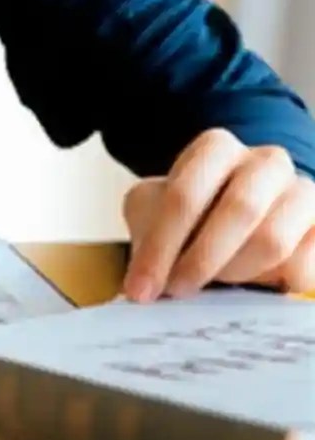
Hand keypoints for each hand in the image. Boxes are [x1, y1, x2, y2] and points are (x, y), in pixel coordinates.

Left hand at [122, 128, 314, 301]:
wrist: (238, 219)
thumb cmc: (189, 215)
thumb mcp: (153, 209)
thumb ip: (145, 227)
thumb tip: (141, 277)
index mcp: (216, 148)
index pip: (185, 195)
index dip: (159, 246)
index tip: (140, 288)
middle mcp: (266, 161)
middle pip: (239, 210)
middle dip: (201, 260)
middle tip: (177, 290)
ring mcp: (302, 191)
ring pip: (273, 240)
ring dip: (236, 272)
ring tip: (216, 282)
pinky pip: (304, 265)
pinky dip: (274, 284)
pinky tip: (255, 286)